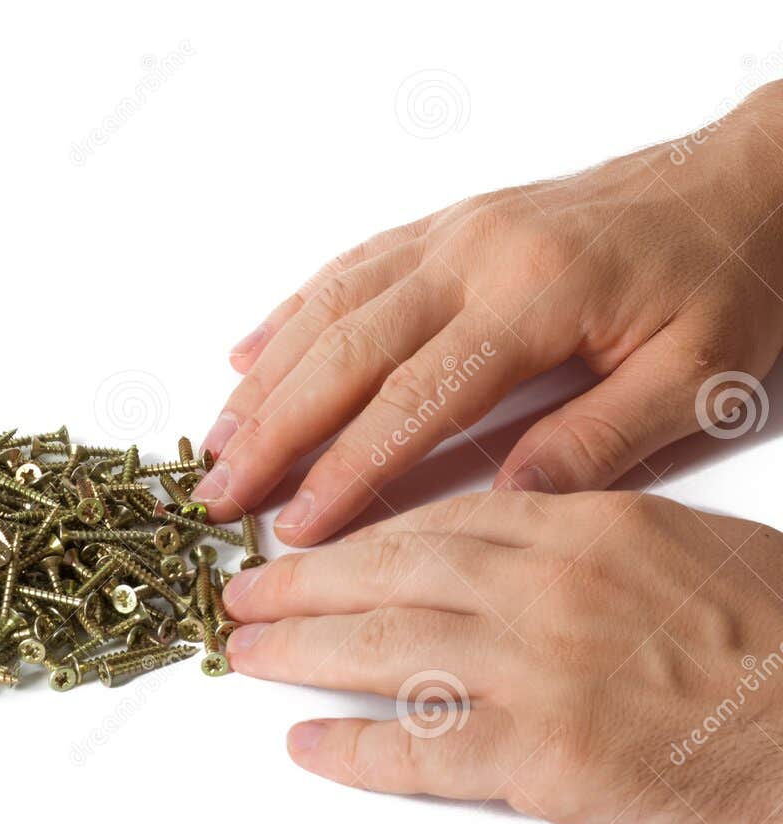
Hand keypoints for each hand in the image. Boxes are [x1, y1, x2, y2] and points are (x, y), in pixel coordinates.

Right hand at [195, 80, 782, 544]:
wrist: (750, 177)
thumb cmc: (731, 278)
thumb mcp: (700, 376)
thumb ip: (599, 440)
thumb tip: (501, 503)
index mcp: (534, 299)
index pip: (414, 399)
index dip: (346, 469)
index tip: (295, 528)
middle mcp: (474, 256)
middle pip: (343, 353)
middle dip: (272, 432)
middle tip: (216, 495)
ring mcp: (453, 233)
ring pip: (329, 308)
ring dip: (262, 380)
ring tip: (212, 443)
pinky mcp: (448, 223)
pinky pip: (347, 266)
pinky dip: (289, 313)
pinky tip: (247, 353)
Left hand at [221, 490, 782, 823]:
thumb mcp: (697, 558)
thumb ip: (595, 550)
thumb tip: (515, 562)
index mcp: (591, 526)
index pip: (443, 519)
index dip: (363, 533)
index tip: (312, 542)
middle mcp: (551, 586)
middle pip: (391, 570)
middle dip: (303, 581)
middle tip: (241, 593)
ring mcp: (543, 669)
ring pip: (384, 647)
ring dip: (301, 651)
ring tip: (243, 656)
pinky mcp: (550, 758)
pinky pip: (422, 750)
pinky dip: (356, 750)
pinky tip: (309, 747)